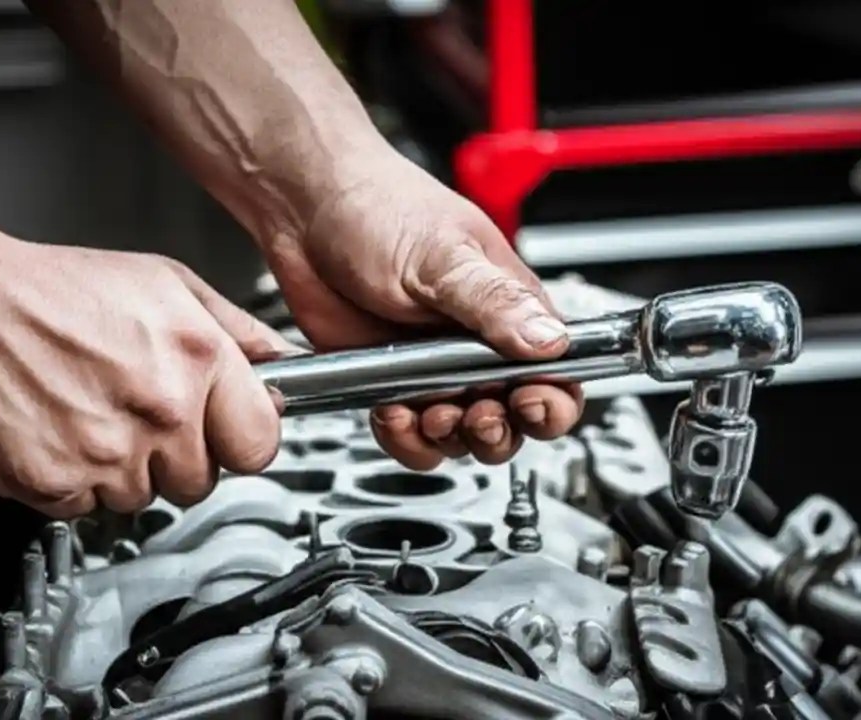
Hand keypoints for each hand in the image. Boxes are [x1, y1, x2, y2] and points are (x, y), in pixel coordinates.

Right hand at [0, 196, 295, 517]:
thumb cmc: (48, 286)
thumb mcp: (163, 281)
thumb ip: (234, 329)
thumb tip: (280, 365)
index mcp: (196, 357)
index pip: (261, 443)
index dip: (241, 438)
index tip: (224, 430)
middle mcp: (159, 410)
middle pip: (203, 480)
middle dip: (178, 454)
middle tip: (138, 411)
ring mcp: (108, 453)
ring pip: (144, 498)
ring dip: (125, 469)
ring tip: (90, 410)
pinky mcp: (55, 484)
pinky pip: (87, 506)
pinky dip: (75, 481)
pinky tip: (59, 429)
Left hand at [261, 150, 582, 468]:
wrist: (303, 207)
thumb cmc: (376, 206)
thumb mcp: (440, 254)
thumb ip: (493, 302)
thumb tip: (550, 339)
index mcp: (507, 307)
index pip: (556, 371)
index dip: (551, 400)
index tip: (528, 403)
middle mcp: (475, 343)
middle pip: (513, 417)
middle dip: (499, 430)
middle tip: (475, 415)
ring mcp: (431, 365)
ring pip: (461, 435)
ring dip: (450, 438)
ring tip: (430, 414)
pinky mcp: (388, 380)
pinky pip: (410, 432)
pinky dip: (404, 437)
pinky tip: (391, 411)